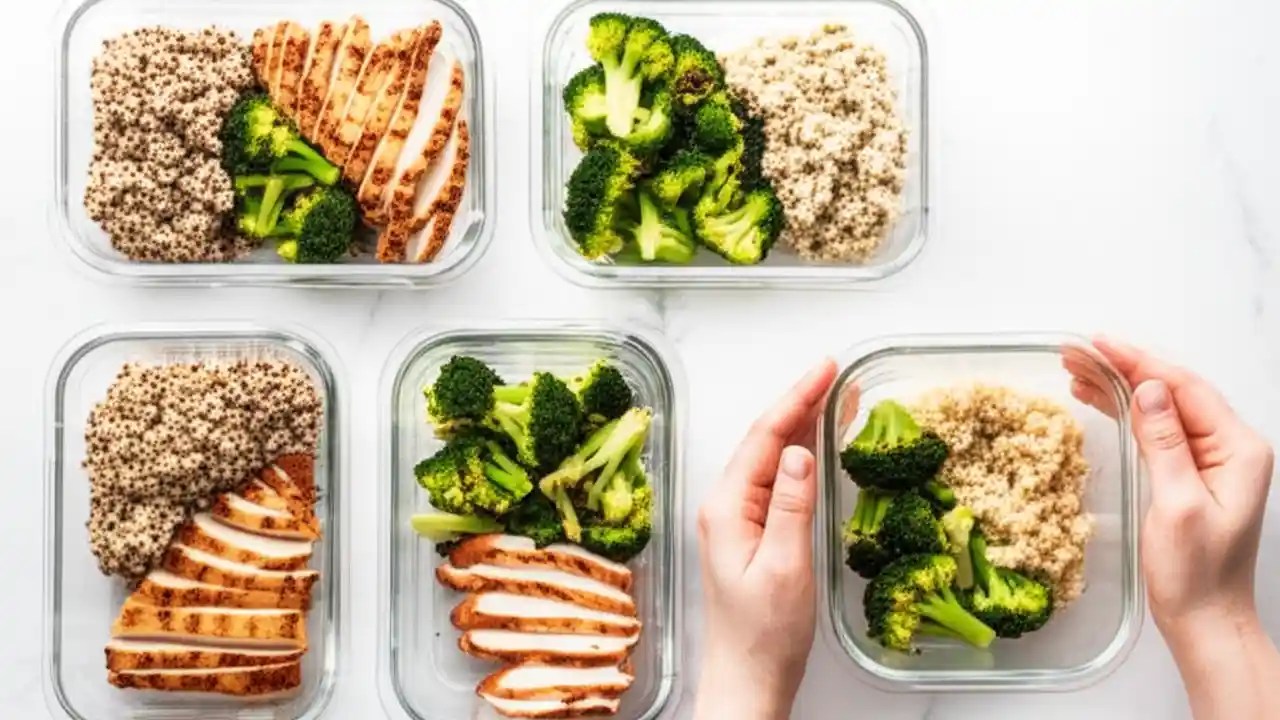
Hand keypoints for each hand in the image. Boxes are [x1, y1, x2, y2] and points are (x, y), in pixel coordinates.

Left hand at [694, 359, 837, 719]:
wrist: (747, 679)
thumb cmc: (764, 635)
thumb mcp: (785, 567)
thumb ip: (791, 506)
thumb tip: (799, 451)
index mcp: (727, 507)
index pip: (764, 437)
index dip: (795, 398)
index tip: (824, 369)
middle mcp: (726, 506)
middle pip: (765, 439)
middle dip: (800, 402)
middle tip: (835, 372)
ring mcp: (737, 519)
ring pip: (772, 457)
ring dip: (802, 425)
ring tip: (835, 396)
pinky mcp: (752, 533)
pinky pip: (777, 480)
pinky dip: (800, 455)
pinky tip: (817, 443)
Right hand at [1079, 337, 1277, 718]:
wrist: (1205, 618)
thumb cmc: (1196, 573)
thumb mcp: (1178, 505)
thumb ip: (1166, 443)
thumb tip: (1150, 390)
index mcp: (1238, 449)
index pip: (1184, 388)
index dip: (1139, 361)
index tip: (1100, 343)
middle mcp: (1229, 447)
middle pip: (1172, 390)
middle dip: (1123, 367)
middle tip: (1076, 351)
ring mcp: (1210, 459)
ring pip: (1160, 406)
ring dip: (1119, 386)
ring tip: (1075, 368)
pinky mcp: (1190, 473)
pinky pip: (1156, 429)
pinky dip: (1125, 411)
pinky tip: (1098, 399)